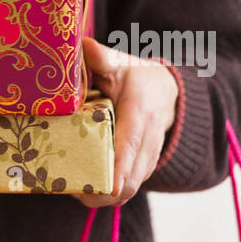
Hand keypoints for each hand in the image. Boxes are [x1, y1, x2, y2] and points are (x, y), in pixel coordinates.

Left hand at [77, 37, 178, 207]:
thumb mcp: (121, 63)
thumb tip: (81, 45)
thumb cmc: (137, 76)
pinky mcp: (146, 165)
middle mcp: (149, 139)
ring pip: (132, 188)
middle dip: (103, 193)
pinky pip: (131, 185)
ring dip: (106, 196)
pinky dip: (112, 192)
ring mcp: (149, 155)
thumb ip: (102, 56)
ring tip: (75, 190)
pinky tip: (87, 187)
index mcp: (140, 113)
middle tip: (72, 190)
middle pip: (130, 180)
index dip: (114, 173)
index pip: (129, 149)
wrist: (168, 90)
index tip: (94, 187)